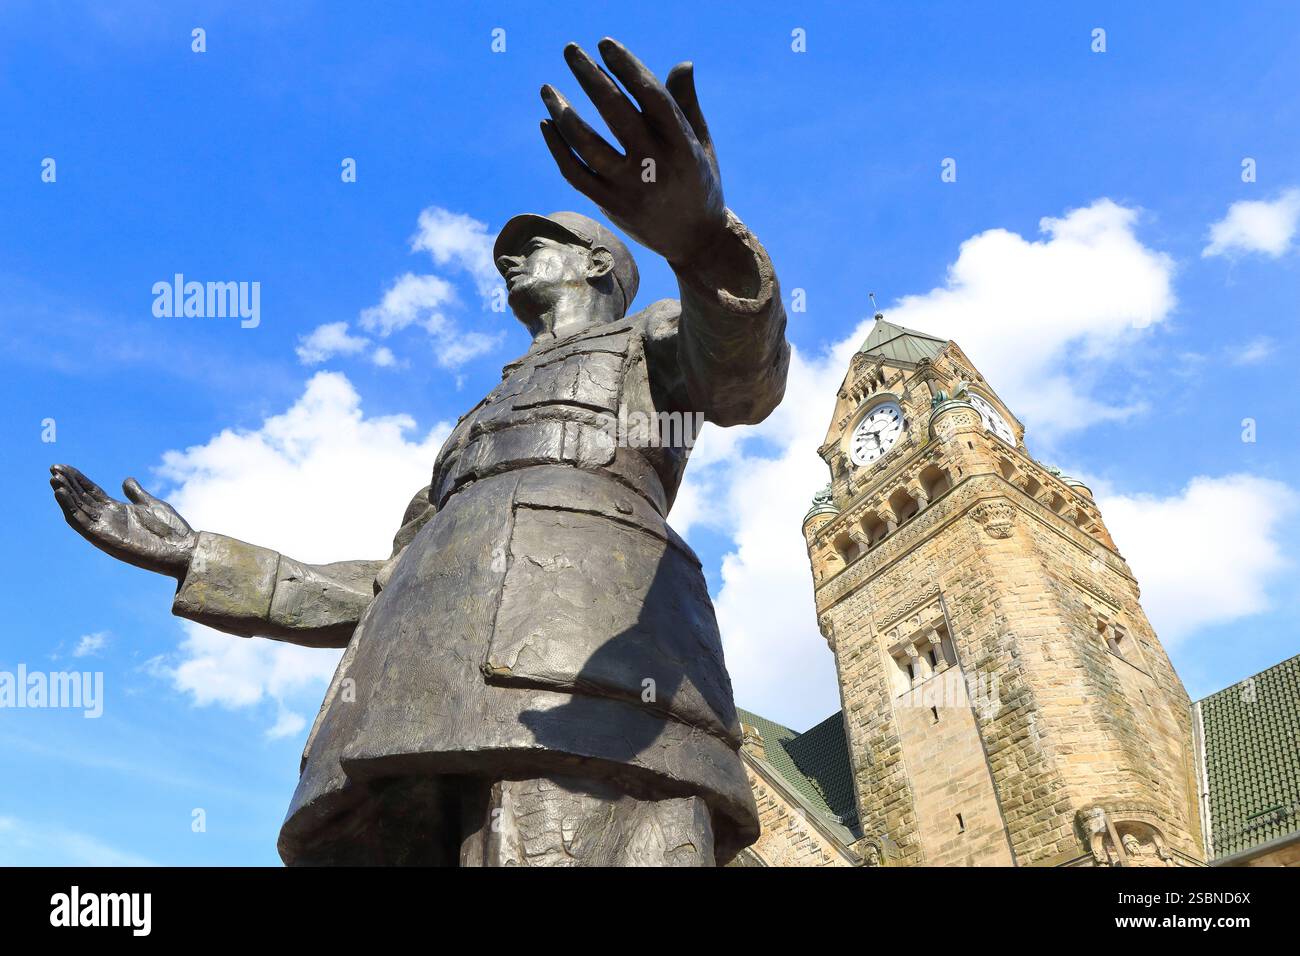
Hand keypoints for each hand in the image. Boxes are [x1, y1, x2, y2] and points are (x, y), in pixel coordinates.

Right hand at [49, 464, 196, 577]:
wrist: (184, 548)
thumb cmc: (171, 530)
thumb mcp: (152, 504)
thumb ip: (136, 493)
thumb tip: (126, 480)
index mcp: (118, 510)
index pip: (91, 492)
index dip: (78, 480)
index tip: (63, 467)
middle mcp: (108, 519)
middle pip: (81, 499)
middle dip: (67, 484)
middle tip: (54, 468)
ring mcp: (105, 529)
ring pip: (77, 510)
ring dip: (65, 495)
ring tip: (54, 479)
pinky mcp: (104, 538)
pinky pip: (81, 523)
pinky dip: (70, 509)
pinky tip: (61, 494)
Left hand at [540, 38, 725, 264]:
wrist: (696, 241)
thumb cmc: (698, 182)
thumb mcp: (699, 143)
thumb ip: (686, 104)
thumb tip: (681, 64)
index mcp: (682, 144)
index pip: (650, 95)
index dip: (626, 67)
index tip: (605, 44)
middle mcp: (655, 165)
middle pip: (615, 112)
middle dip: (589, 76)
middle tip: (570, 51)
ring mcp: (630, 189)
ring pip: (587, 143)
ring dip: (562, 112)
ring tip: (547, 89)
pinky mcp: (611, 206)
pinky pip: (575, 173)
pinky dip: (558, 147)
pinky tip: (548, 123)